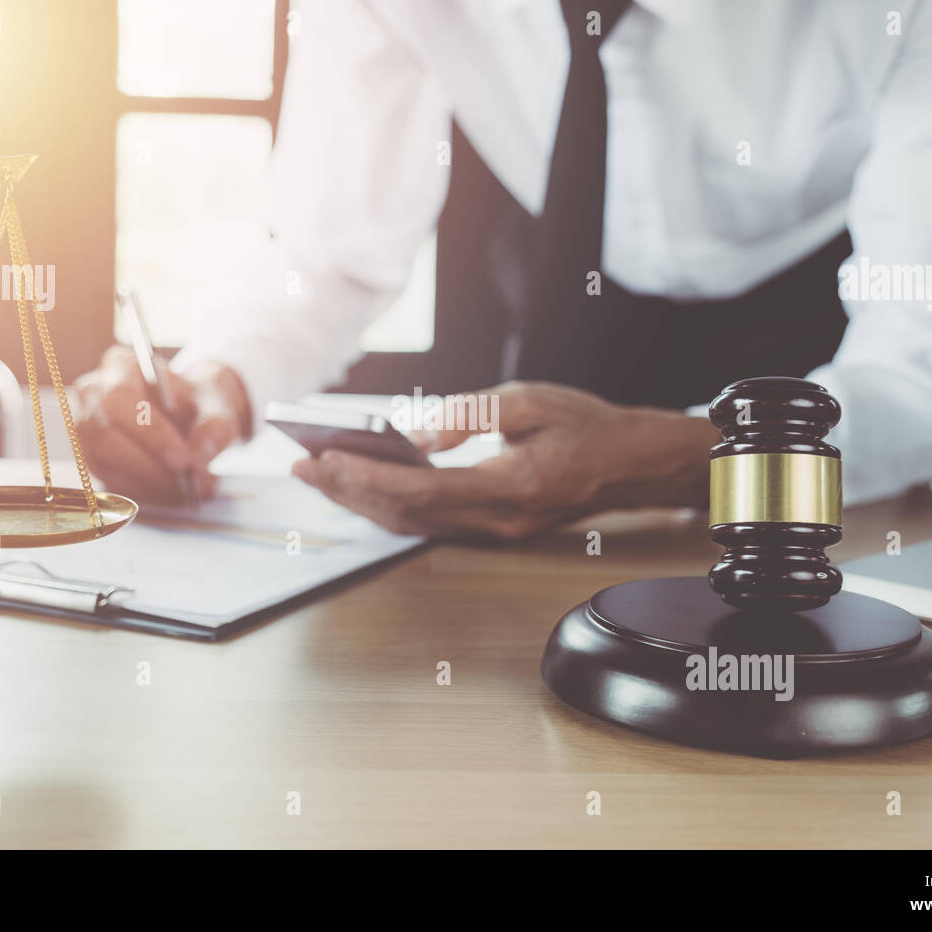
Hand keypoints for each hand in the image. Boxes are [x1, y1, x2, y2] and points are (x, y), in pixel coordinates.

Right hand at [74, 346, 249, 501]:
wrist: (191, 414)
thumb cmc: (197, 404)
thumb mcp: (217, 407)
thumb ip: (214, 427)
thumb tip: (198, 456)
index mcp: (121, 365)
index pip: (120, 398)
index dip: (149, 432)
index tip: (183, 459)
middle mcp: (93, 392)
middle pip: (104, 434)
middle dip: (147, 465)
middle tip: (185, 483)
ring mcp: (85, 426)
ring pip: (102, 460)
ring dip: (144, 482)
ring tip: (184, 490)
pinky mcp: (90, 455)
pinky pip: (107, 479)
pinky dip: (139, 490)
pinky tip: (168, 492)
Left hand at [293, 381, 711, 538]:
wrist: (628, 463)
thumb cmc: (584, 426)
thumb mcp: (533, 400)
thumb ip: (474, 414)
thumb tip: (419, 432)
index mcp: (511, 486)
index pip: (424, 488)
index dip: (370, 478)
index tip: (327, 460)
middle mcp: (499, 520)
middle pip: (408, 514)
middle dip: (350, 492)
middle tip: (303, 467)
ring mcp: (494, 530)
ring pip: (413, 524)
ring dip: (362, 502)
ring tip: (319, 475)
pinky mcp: (490, 528)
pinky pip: (428, 523)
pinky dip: (389, 506)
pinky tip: (361, 485)